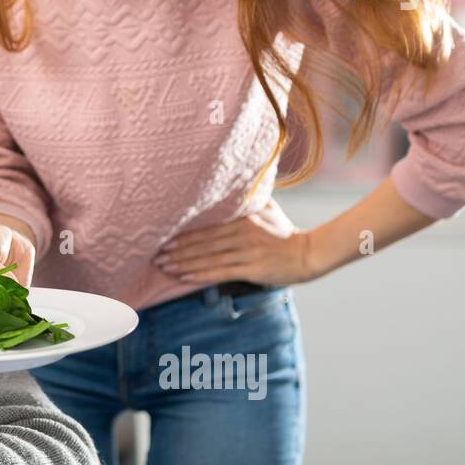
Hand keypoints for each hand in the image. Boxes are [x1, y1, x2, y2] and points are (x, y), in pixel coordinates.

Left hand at [153, 197, 316, 286]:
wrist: (309, 253)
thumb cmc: (283, 232)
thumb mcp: (267, 208)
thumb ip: (246, 199)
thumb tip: (228, 186)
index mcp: (243, 217)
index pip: (206, 225)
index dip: (182, 232)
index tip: (162, 236)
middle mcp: (242, 233)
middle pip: (202, 242)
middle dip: (176, 250)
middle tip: (155, 255)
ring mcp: (247, 252)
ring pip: (208, 258)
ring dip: (183, 263)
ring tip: (164, 267)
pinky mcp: (252, 269)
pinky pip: (220, 272)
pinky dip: (200, 275)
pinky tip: (184, 277)